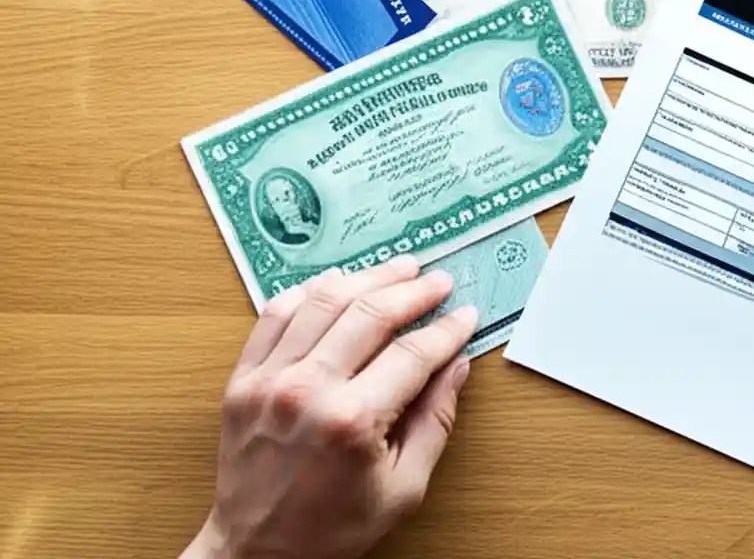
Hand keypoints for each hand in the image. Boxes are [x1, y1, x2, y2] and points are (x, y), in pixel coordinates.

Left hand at [182, 256, 477, 558]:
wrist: (256, 553)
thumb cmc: (332, 529)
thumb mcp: (404, 488)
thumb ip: (435, 422)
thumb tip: (456, 367)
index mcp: (352, 421)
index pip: (413, 354)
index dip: (446, 329)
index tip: (465, 315)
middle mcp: (307, 391)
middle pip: (370, 315)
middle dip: (412, 291)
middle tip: (438, 281)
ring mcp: (269, 381)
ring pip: (323, 302)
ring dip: (366, 279)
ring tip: (397, 269)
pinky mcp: (242, 380)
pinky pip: (275, 315)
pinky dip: (308, 292)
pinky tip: (337, 283)